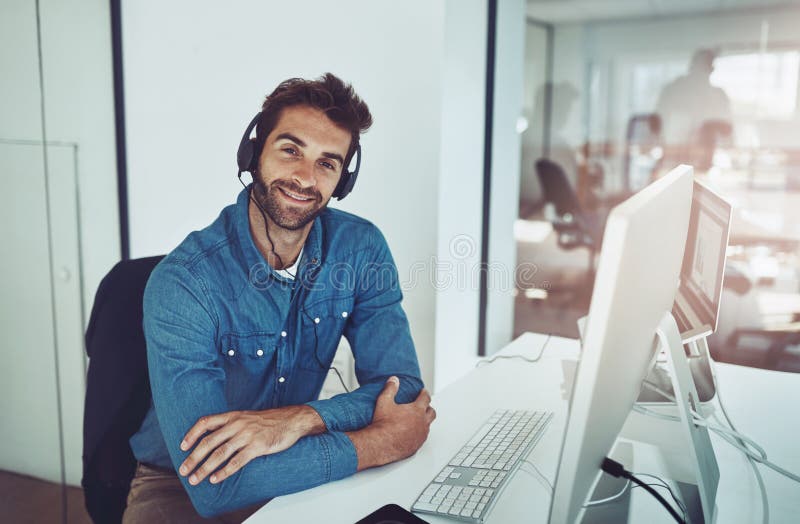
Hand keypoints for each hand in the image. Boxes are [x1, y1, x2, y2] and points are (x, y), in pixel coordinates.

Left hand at [178, 405, 324, 485]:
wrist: (291, 420)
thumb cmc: (269, 421)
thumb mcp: (246, 417)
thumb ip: (230, 425)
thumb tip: (213, 438)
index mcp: (233, 416)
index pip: (205, 422)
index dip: (192, 434)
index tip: (182, 447)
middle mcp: (237, 424)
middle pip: (209, 442)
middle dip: (193, 458)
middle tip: (184, 470)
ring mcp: (247, 435)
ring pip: (220, 453)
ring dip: (204, 468)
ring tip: (195, 479)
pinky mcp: (257, 446)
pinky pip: (237, 461)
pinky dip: (224, 471)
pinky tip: (215, 479)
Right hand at [347, 376, 435, 469]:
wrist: (381, 444)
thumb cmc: (383, 424)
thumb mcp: (384, 402)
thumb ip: (390, 389)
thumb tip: (394, 380)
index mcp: (416, 410)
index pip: (425, 398)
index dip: (424, 393)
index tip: (423, 391)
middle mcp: (422, 422)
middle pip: (431, 412)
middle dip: (428, 407)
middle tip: (424, 406)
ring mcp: (421, 435)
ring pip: (428, 426)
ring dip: (424, 422)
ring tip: (418, 420)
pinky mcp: (417, 446)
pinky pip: (422, 438)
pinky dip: (419, 434)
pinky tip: (413, 434)